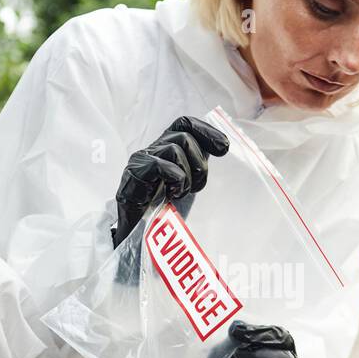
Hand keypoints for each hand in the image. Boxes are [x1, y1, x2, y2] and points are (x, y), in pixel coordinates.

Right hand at [111, 116, 228, 247]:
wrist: (137, 234)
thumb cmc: (164, 209)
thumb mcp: (188, 183)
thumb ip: (198, 166)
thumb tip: (223, 149)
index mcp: (166, 148)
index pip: (185, 123)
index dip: (206, 131)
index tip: (224, 148)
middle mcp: (153, 149)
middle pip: (184, 136)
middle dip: (199, 163)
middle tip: (198, 187)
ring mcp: (141, 160)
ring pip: (174, 148)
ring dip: (187, 175)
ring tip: (181, 193)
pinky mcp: (133, 174)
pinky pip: (160, 165)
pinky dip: (175, 180)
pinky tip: (173, 194)